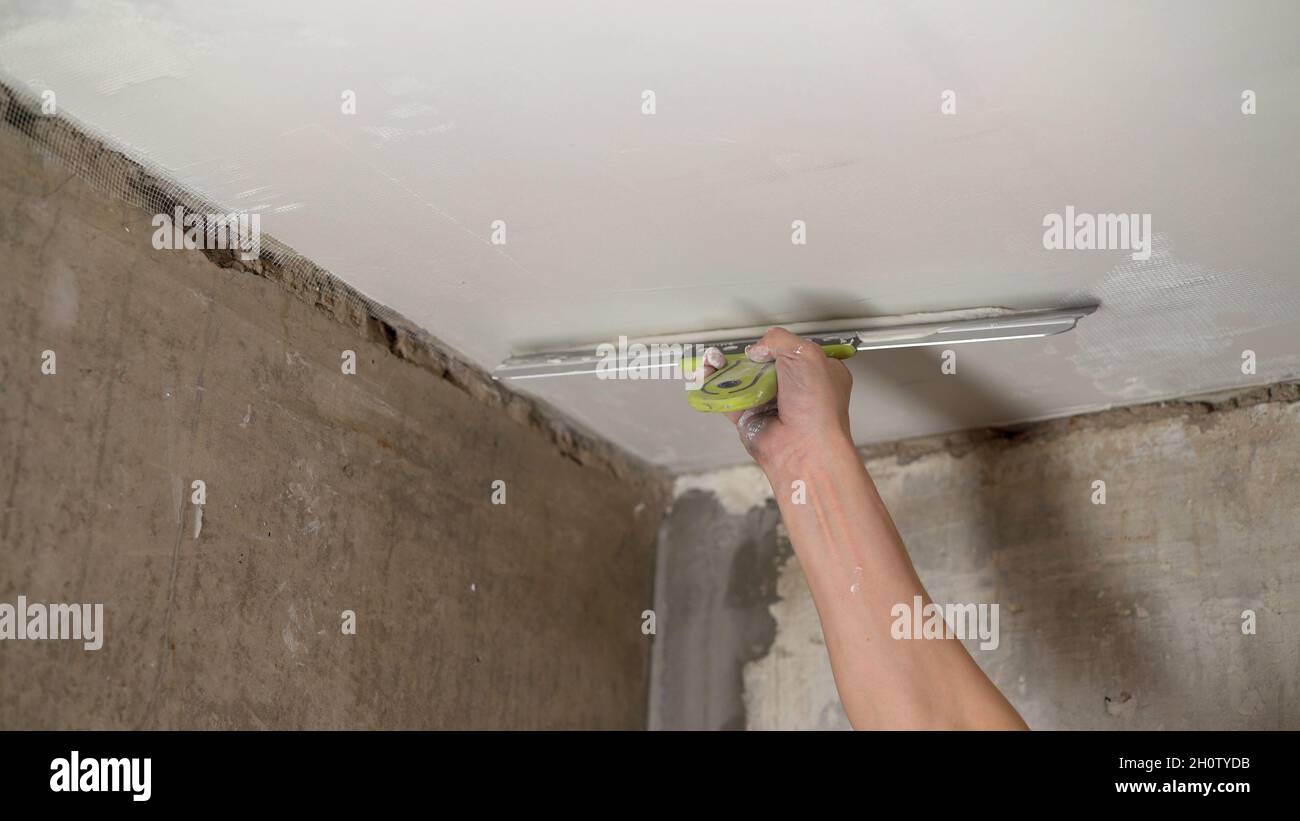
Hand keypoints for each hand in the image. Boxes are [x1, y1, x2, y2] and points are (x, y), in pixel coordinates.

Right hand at [693, 327, 853, 475]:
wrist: (805, 447)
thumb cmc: (817, 404)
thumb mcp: (806, 354)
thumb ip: (778, 340)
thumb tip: (756, 349)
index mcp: (817, 372)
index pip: (793, 351)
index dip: (776, 345)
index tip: (762, 343)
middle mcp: (794, 389)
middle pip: (763, 364)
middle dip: (745, 356)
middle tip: (731, 352)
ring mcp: (770, 404)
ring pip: (742, 380)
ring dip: (724, 368)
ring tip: (711, 359)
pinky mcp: (749, 418)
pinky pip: (727, 398)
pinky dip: (713, 386)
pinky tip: (704, 374)